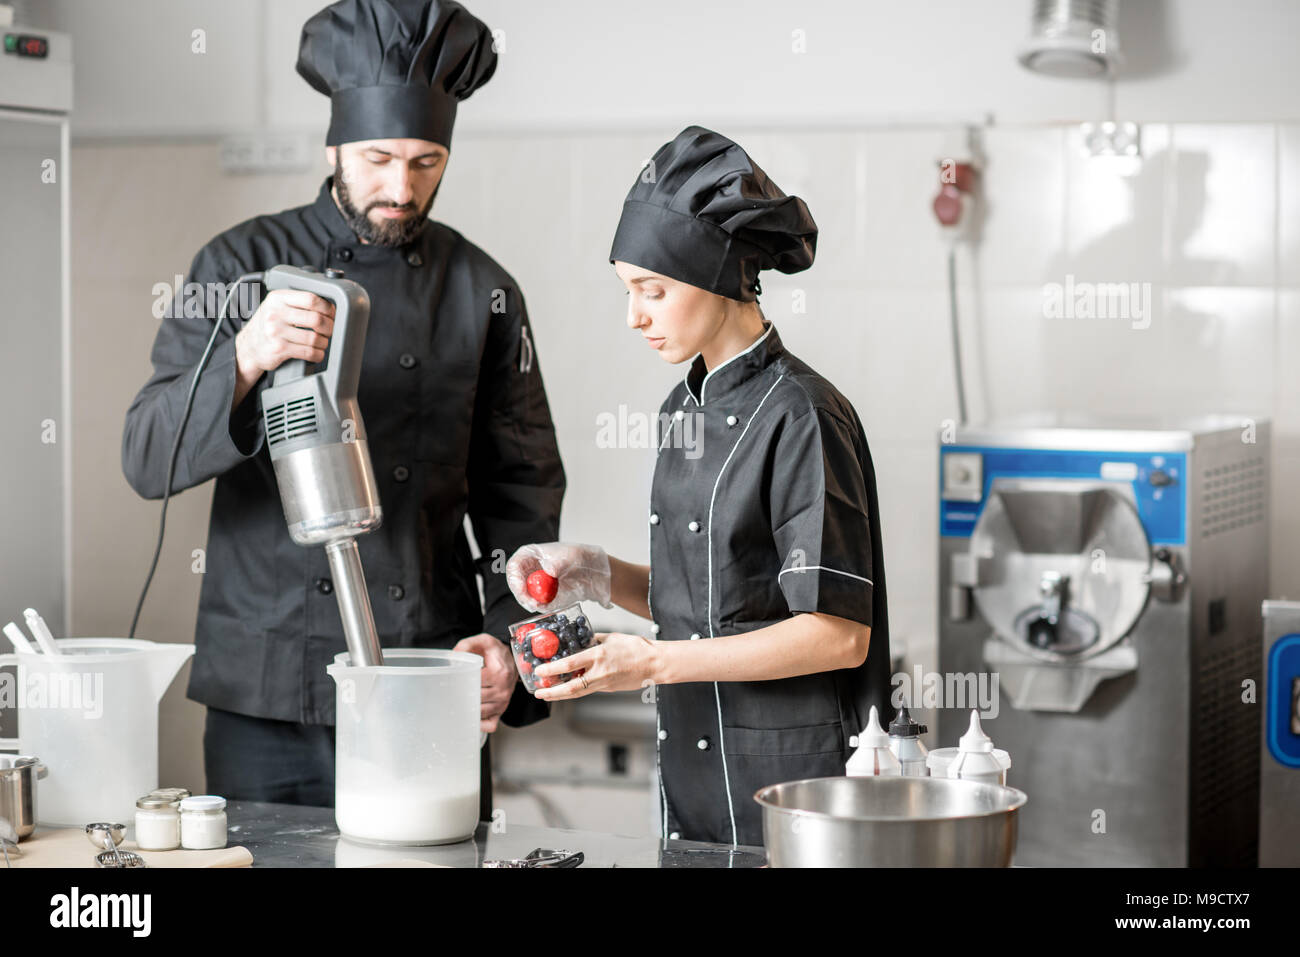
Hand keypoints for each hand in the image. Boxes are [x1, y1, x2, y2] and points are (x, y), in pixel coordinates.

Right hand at [235, 288, 335, 378]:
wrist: (248, 347)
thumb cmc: (267, 325)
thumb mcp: (276, 306)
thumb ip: (296, 302)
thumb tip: (328, 305)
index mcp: (278, 298)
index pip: (310, 298)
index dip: (327, 307)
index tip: (332, 314)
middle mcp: (275, 313)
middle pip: (316, 319)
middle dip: (329, 327)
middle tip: (330, 330)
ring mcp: (276, 332)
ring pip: (314, 338)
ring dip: (324, 343)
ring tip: (323, 342)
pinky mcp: (279, 349)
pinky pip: (308, 352)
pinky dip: (318, 354)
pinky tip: (317, 353)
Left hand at [453, 632, 517, 732]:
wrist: (513, 659)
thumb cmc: (496, 652)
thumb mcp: (483, 641)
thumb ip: (466, 645)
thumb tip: (454, 656)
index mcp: (499, 673)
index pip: (476, 682)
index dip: (462, 681)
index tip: (454, 679)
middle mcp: (502, 689)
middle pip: (476, 699)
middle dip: (462, 695)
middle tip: (451, 691)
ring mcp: (503, 702)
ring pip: (480, 713)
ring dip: (468, 709)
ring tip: (459, 701)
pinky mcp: (501, 710)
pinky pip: (489, 725)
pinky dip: (479, 723)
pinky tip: (471, 714)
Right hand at [505, 543, 611, 613]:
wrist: (593, 572)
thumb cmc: (580, 557)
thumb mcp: (570, 556)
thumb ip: (558, 563)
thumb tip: (549, 570)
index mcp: (530, 554)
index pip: (514, 566)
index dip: (515, 578)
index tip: (522, 590)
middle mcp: (529, 570)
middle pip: (516, 584)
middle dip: (522, 596)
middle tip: (532, 604)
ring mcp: (535, 585)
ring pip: (525, 597)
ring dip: (532, 603)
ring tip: (542, 604)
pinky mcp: (543, 597)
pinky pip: (538, 604)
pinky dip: (542, 607)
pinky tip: (549, 605)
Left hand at [534, 632, 658, 700]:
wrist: (655, 664)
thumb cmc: (637, 648)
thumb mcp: (612, 637)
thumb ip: (594, 640)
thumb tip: (580, 640)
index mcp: (599, 656)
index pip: (570, 664)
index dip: (552, 669)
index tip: (539, 670)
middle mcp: (600, 672)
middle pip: (571, 687)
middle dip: (552, 692)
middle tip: (538, 692)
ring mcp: (605, 684)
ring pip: (578, 692)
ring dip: (561, 694)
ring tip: (548, 693)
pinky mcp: (609, 689)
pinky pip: (588, 690)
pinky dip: (576, 689)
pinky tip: (568, 686)